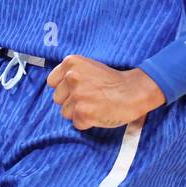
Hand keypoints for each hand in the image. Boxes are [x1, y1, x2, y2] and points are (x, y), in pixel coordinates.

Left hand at [47, 56, 164, 129]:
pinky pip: (76, 124)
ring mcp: (77, 95)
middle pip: (57, 99)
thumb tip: (58, 89)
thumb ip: (72, 74)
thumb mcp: (89, 67)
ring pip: (65, 113)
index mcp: (71, 63)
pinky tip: (99, 113)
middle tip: (90, 98)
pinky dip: (87, 122)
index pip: (52, 82)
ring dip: (78, 113)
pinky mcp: (82, 113)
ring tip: (95, 106)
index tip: (76, 90)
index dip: (64, 89)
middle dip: (70, 101)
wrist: (134, 91)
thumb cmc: (114, 81)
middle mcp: (71, 77)